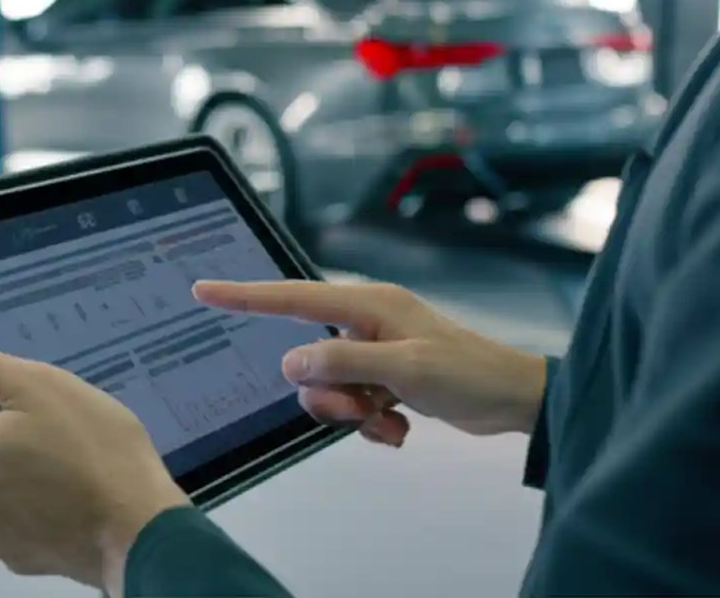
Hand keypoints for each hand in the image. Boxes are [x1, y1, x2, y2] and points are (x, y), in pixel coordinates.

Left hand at [0, 328, 188, 594]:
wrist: (138, 526)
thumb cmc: (90, 445)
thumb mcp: (36, 385)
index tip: (32, 395)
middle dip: (8, 434)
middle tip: (61, 427)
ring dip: (21, 473)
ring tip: (72, 465)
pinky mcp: (22, 559)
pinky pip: (21, 521)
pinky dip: (39, 508)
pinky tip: (73, 498)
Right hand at [193, 280, 546, 446]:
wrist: (514, 400)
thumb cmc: (468, 374)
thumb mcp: (405, 370)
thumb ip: (345, 363)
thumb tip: (291, 363)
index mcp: (369, 306)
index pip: (294, 298)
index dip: (247, 296)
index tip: (205, 290)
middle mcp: (367, 324)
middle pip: (309, 358)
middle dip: (327, 393)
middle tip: (361, 409)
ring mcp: (376, 352)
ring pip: (330, 387)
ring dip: (352, 414)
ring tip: (389, 421)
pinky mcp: (386, 380)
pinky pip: (353, 403)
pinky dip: (370, 423)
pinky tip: (400, 429)